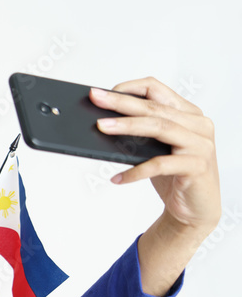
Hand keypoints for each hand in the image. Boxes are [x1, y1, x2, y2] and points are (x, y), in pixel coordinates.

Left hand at [91, 78, 219, 235]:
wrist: (196, 207)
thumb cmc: (174, 175)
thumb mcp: (157, 149)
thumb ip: (142, 133)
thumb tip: (104, 123)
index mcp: (189, 113)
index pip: (157, 89)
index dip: (130, 88)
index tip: (104, 92)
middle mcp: (198, 124)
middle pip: (154, 108)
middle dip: (121, 102)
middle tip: (96, 99)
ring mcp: (200, 145)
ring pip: (159, 128)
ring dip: (127, 126)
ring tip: (101, 127)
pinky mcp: (197, 166)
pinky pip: (160, 164)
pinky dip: (136, 171)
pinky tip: (117, 178)